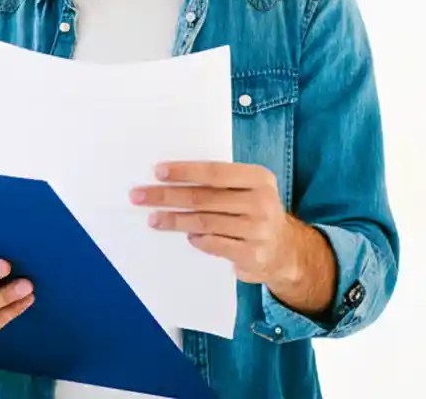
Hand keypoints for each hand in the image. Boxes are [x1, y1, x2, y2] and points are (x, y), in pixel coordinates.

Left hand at [131, 162, 293, 285]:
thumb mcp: (249, 189)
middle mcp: (261, 202)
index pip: (215, 171)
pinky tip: (185, 236)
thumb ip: (221, 182)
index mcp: (259, 179)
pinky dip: (196, 239)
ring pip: (204, 222)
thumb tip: (171, 178)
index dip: (184, 171)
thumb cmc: (255, 212)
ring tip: (152, 218)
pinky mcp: (252, 255)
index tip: (158, 172)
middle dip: (167, 196)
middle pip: (204, 197)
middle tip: (140, 196)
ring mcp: (258, 230)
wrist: (286, 251)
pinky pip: (213, 244)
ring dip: (174, 220)